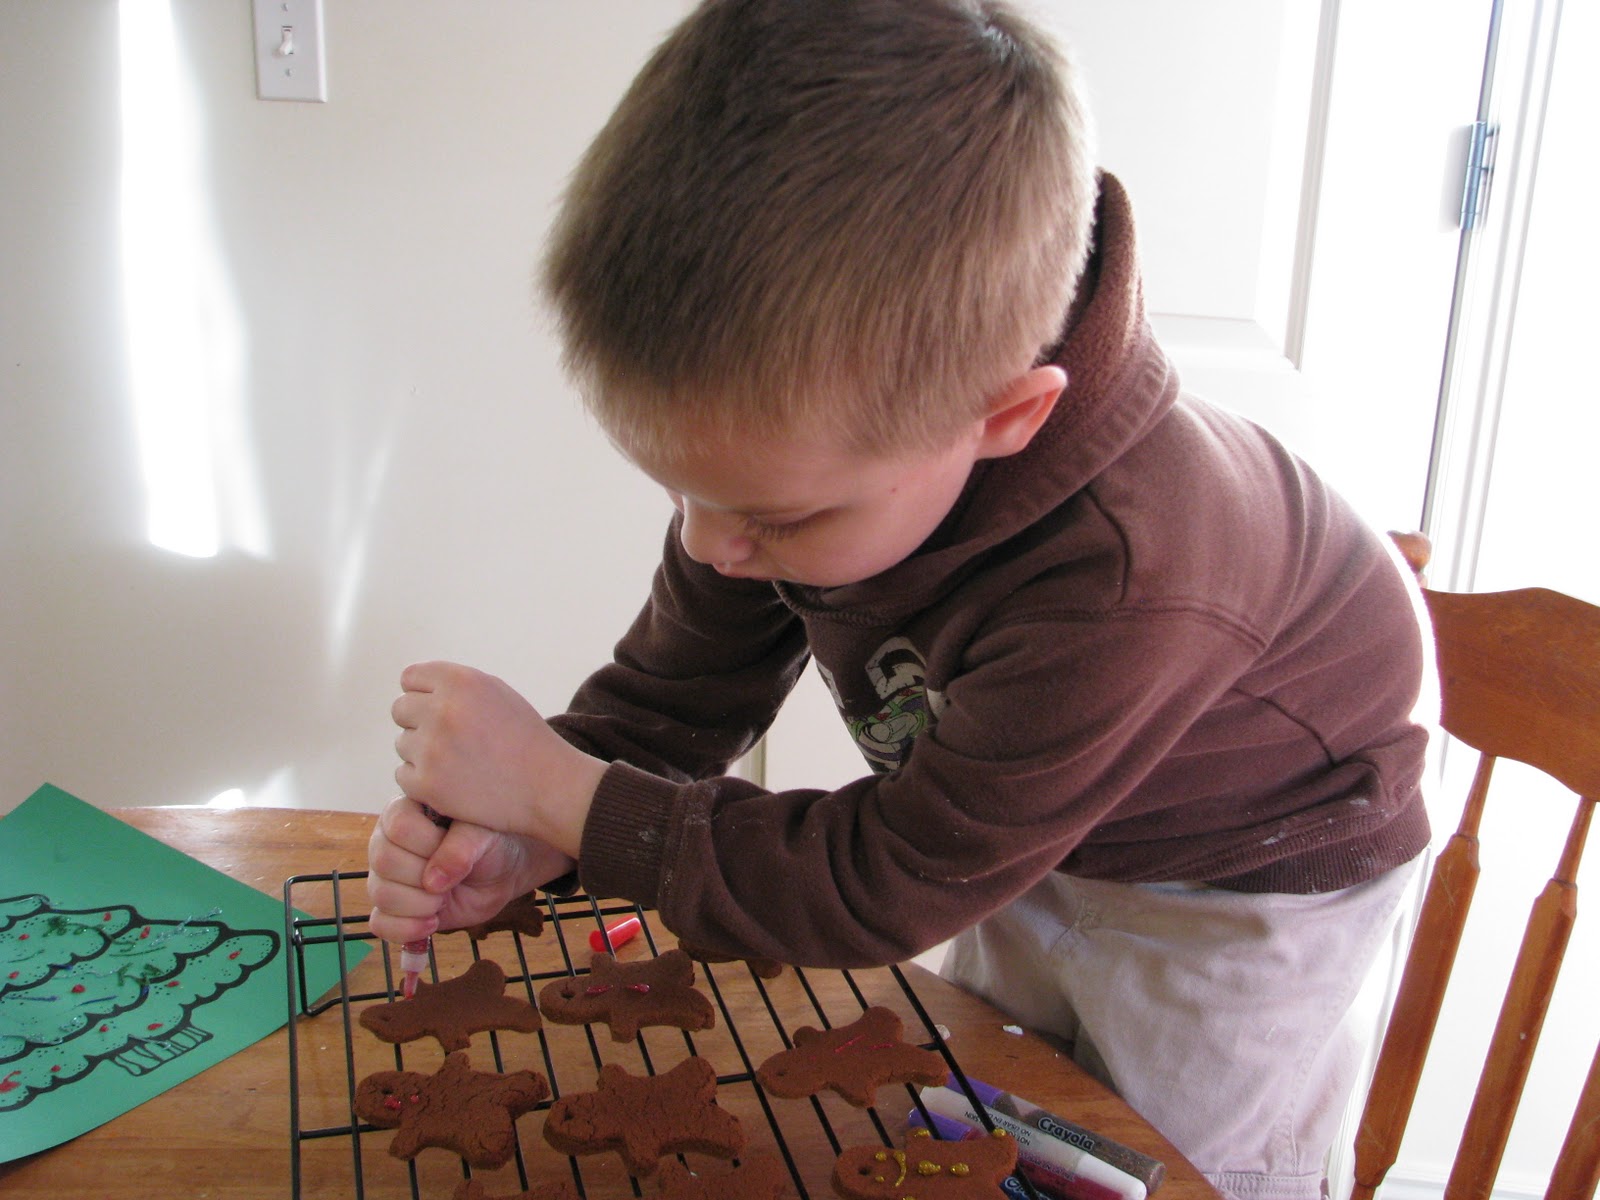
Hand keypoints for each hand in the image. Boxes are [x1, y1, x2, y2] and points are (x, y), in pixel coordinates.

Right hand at [365, 795, 574, 943]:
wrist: (503, 870)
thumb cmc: (492, 841)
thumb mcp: (485, 834)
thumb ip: (462, 847)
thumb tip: (433, 881)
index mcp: (405, 812)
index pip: (399, 827)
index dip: (428, 843)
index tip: (455, 848)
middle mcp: (387, 843)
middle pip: (385, 862)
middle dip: (424, 877)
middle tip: (453, 877)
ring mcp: (387, 877)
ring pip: (381, 894)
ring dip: (420, 904)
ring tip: (445, 899)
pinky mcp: (394, 908)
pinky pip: (380, 925)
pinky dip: (406, 929)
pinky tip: (432, 922)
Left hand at [391, 661, 604, 854]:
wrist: (547, 786)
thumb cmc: (522, 737)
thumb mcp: (496, 692)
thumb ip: (454, 685)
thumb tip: (412, 688)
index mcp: (461, 681)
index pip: (409, 677)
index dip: (424, 694)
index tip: (442, 710)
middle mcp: (443, 710)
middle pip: (399, 709)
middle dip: (419, 722)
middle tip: (450, 739)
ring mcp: (431, 749)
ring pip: (402, 743)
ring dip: (423, 753)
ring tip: (460, 762)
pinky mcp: (426, 785)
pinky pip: (403, 775)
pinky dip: (423, 781)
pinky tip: (454, 782)